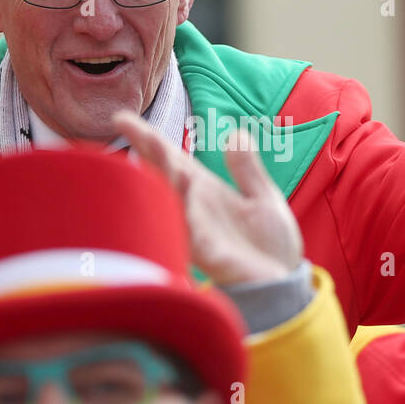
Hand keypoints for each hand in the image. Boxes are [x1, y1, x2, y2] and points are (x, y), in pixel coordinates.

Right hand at [113, 111, 302, 286]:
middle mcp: (195, 207)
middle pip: (164, 172)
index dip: (149, 139)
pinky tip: (183, 183)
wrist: (283, 286)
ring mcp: (198, 229)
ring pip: (171, 198)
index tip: (121, 118)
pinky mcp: (208, 253)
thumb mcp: (264, 198)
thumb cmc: (271, 246)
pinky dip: (184, 207)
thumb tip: (236, 132)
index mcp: (206, 191)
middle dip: (147, 149)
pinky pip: (189, 227)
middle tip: (123, 123)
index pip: (172, 159)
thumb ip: (247, 169)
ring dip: (162, 173)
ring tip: (151, 147)